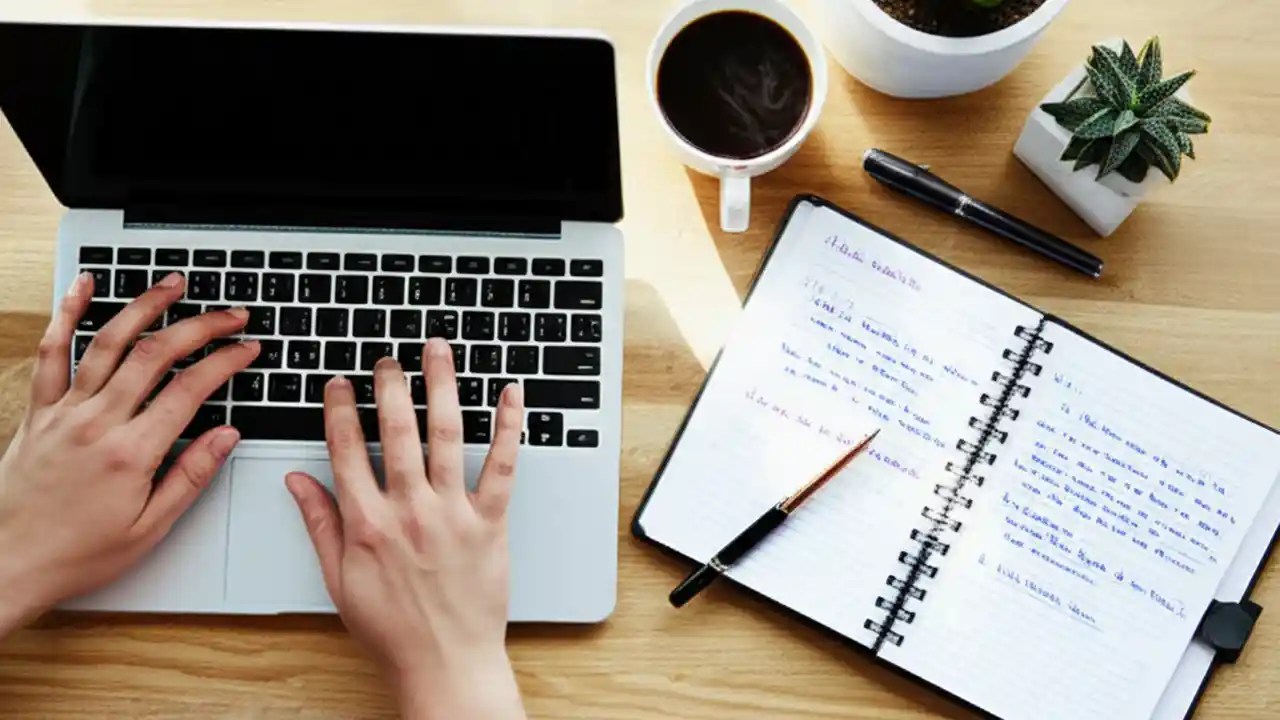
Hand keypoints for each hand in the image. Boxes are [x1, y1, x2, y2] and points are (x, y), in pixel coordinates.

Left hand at [0, 272, 257, 632]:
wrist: (8, 564)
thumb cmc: (77, 553)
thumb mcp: (150, 528)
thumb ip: (191, 475)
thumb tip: (226, 437)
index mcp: (130, 454)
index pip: (190, 390)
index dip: (225, 362)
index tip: (247, 349)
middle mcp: (96, 423)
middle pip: (156, 355)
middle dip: (200, 326)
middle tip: (230, 315)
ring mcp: (64, 412)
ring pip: (109, 343)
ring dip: (144, 307)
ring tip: (173, 286)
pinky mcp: (39, 411)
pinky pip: (53, 352)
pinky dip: (68, 315)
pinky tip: (84, 287)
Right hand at [285, 339, 526, 719]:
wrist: (445, 663)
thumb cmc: (392, 629)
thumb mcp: (338, 580)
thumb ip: (319, 524)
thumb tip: (296, 481)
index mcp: (367, 524)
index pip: (346, 450)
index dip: (339, 410)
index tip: (338, 382)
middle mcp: (410, 511)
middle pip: (396, 431)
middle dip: (389, 386)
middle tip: (386, 358)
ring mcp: (453, 514)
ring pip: (447, 435)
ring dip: (442, 386)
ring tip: (437, 350)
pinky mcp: (491, 523)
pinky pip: (504, 465)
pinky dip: (509, 426)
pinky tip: (510, 393)